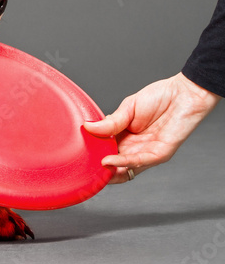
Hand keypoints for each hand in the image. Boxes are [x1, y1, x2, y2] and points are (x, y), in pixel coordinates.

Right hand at [83, 72, 219, 182]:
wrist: (184, 93)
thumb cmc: (160, 97)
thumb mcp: (128, 108)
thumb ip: (110, 122)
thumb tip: (88, 127)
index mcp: (124, 135)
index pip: (106, 150)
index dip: (93, 153)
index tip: (79, 154)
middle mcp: (135, 147)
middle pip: (115, 164)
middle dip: (99, 168)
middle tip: (83, 168)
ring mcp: (147, 152)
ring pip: (126, 169)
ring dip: (110, 171)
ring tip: (94, 169)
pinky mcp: (160, 153)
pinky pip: (140, 162)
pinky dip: (123, 163)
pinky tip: (109, 160)